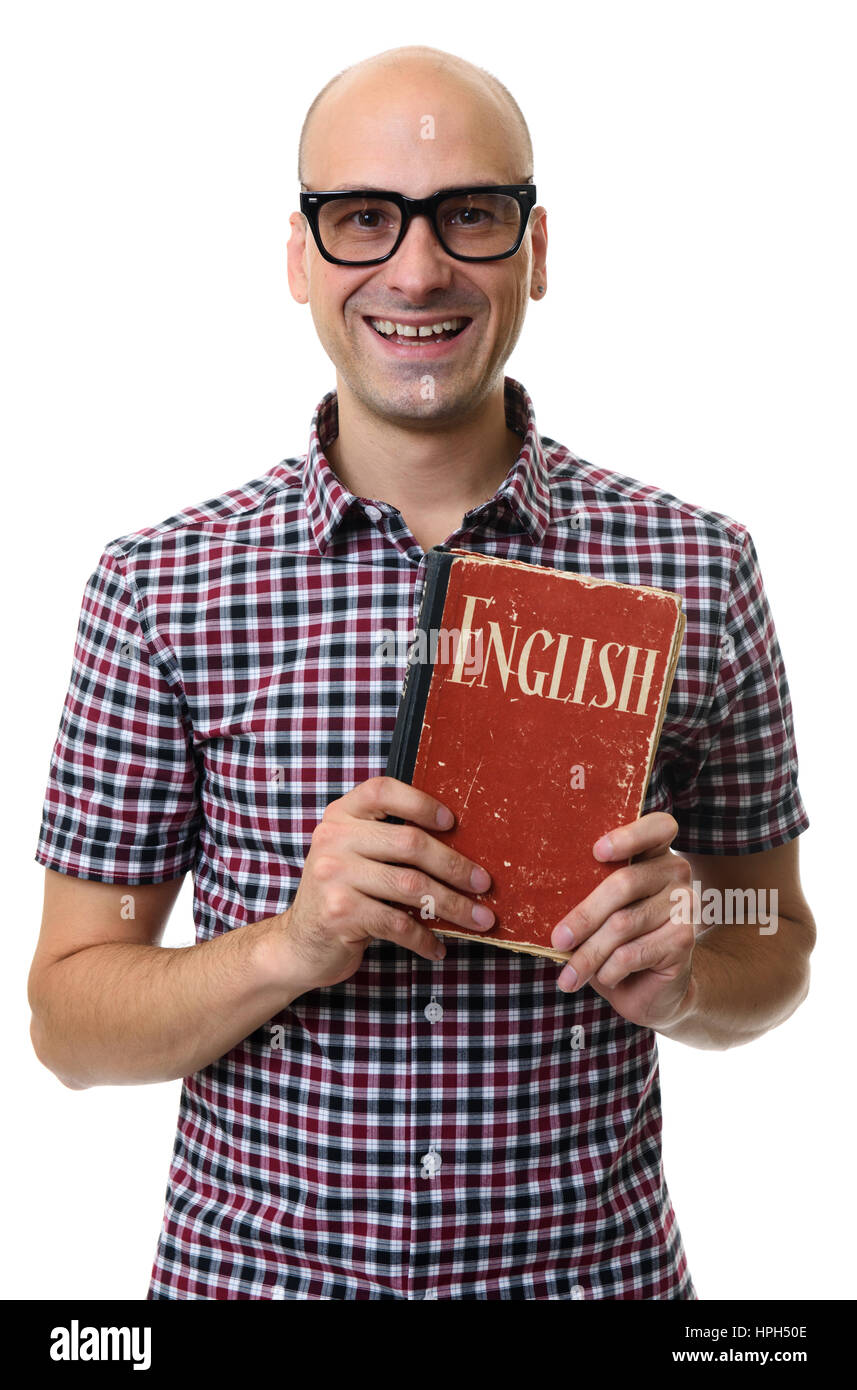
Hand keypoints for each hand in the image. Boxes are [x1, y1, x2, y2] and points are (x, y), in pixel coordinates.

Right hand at [276, 775, 494, 994]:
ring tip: (479, 919)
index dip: (420, 802)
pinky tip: (438, 947)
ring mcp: (333, 876)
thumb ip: (387, 841)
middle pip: (409, 842)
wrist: (299, 944)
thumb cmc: (342, 895)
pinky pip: (398, 924)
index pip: (382, 791)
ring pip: (412, 886)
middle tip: (483, 883)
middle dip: (455, 866)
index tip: (452, 823)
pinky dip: (425, 938)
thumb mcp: (354, 856)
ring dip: (454, 905)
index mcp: (340, 816)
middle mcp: (333, 839)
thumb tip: (460, 845)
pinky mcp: (339, 913)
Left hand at [550, 812, 697, 1030]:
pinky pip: (634, 952)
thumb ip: (587, 890)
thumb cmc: (617, 939)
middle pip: (625, 883)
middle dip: (585, 916)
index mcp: (655, 852)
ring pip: (623, 924)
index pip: (658, 827)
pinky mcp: (684, 938)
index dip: (629, 836)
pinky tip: (603, 978)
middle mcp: (676, 872)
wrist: (654, 986)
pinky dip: (610, 969)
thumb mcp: (601, 910)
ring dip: (589, 954)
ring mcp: (684, 904)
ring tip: (569, 975)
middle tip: (558, 940)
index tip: (597, 851)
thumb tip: (542, 893)